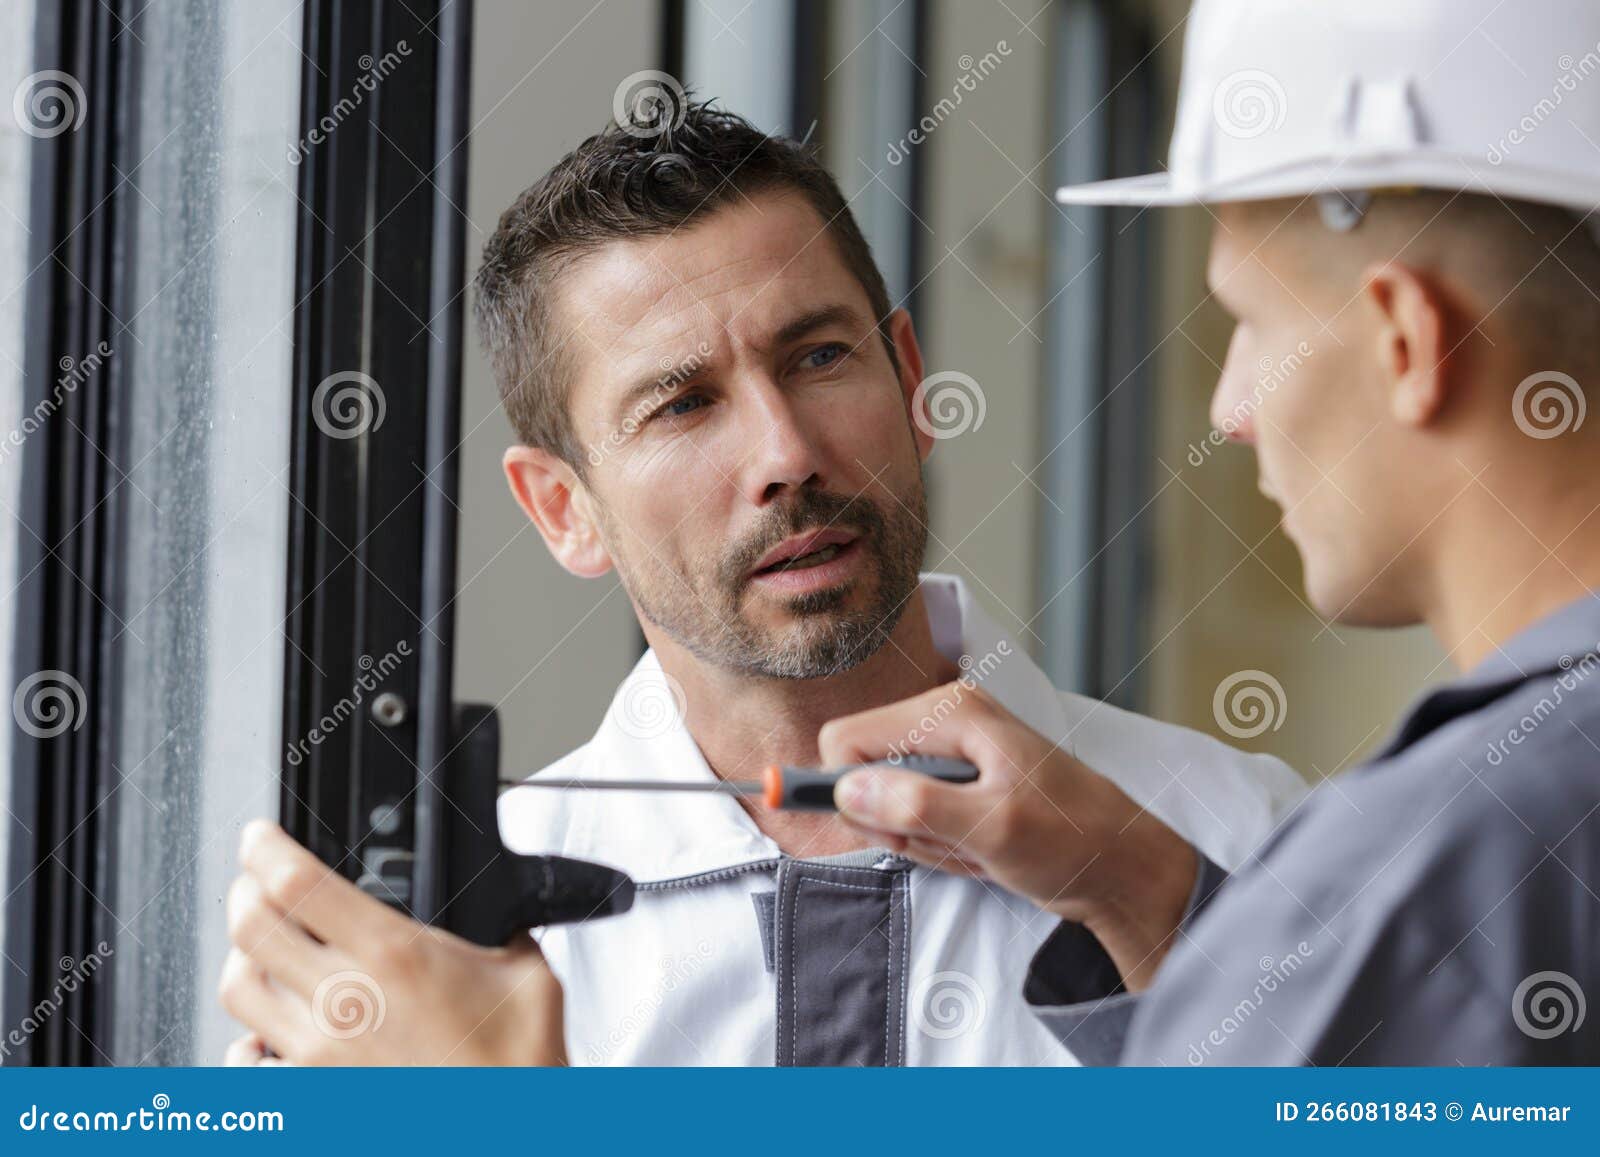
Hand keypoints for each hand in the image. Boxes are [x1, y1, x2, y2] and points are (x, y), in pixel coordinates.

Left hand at [218, 820, 565, 1065]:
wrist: (513, 1125)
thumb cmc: (518, 1066)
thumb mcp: (525, 973)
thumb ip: (499, 930)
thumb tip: (500, 911)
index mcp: (393, 955)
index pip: (295, 882)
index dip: (264, 847)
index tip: (261, 837)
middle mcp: (345, 1001)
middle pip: (249, 925)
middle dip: (245, 890)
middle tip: (256, 882)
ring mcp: (318, 1055)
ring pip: (236, 987)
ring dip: (242, 958)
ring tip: (260, 948)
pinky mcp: (311, 1096)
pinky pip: (245, 1061)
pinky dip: (246, 1039)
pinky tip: (265, 1029)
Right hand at [818, 683, 1197, 989]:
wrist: (1122, 867)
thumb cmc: (1074, 839)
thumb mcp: (994, 828)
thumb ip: (918, 806)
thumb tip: (847, 790)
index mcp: (951, 711)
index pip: (846, 739)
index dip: (849, 791)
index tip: (888, 830)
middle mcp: (945, 722)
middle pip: (862, 774)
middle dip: (896, 824)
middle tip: (951, 842)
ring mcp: (951, 754)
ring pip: (886, 805)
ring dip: (921, 841)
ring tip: (974, 848)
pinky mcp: (957, 785)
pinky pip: (913, 821)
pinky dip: (937, 847)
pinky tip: (978, 852)